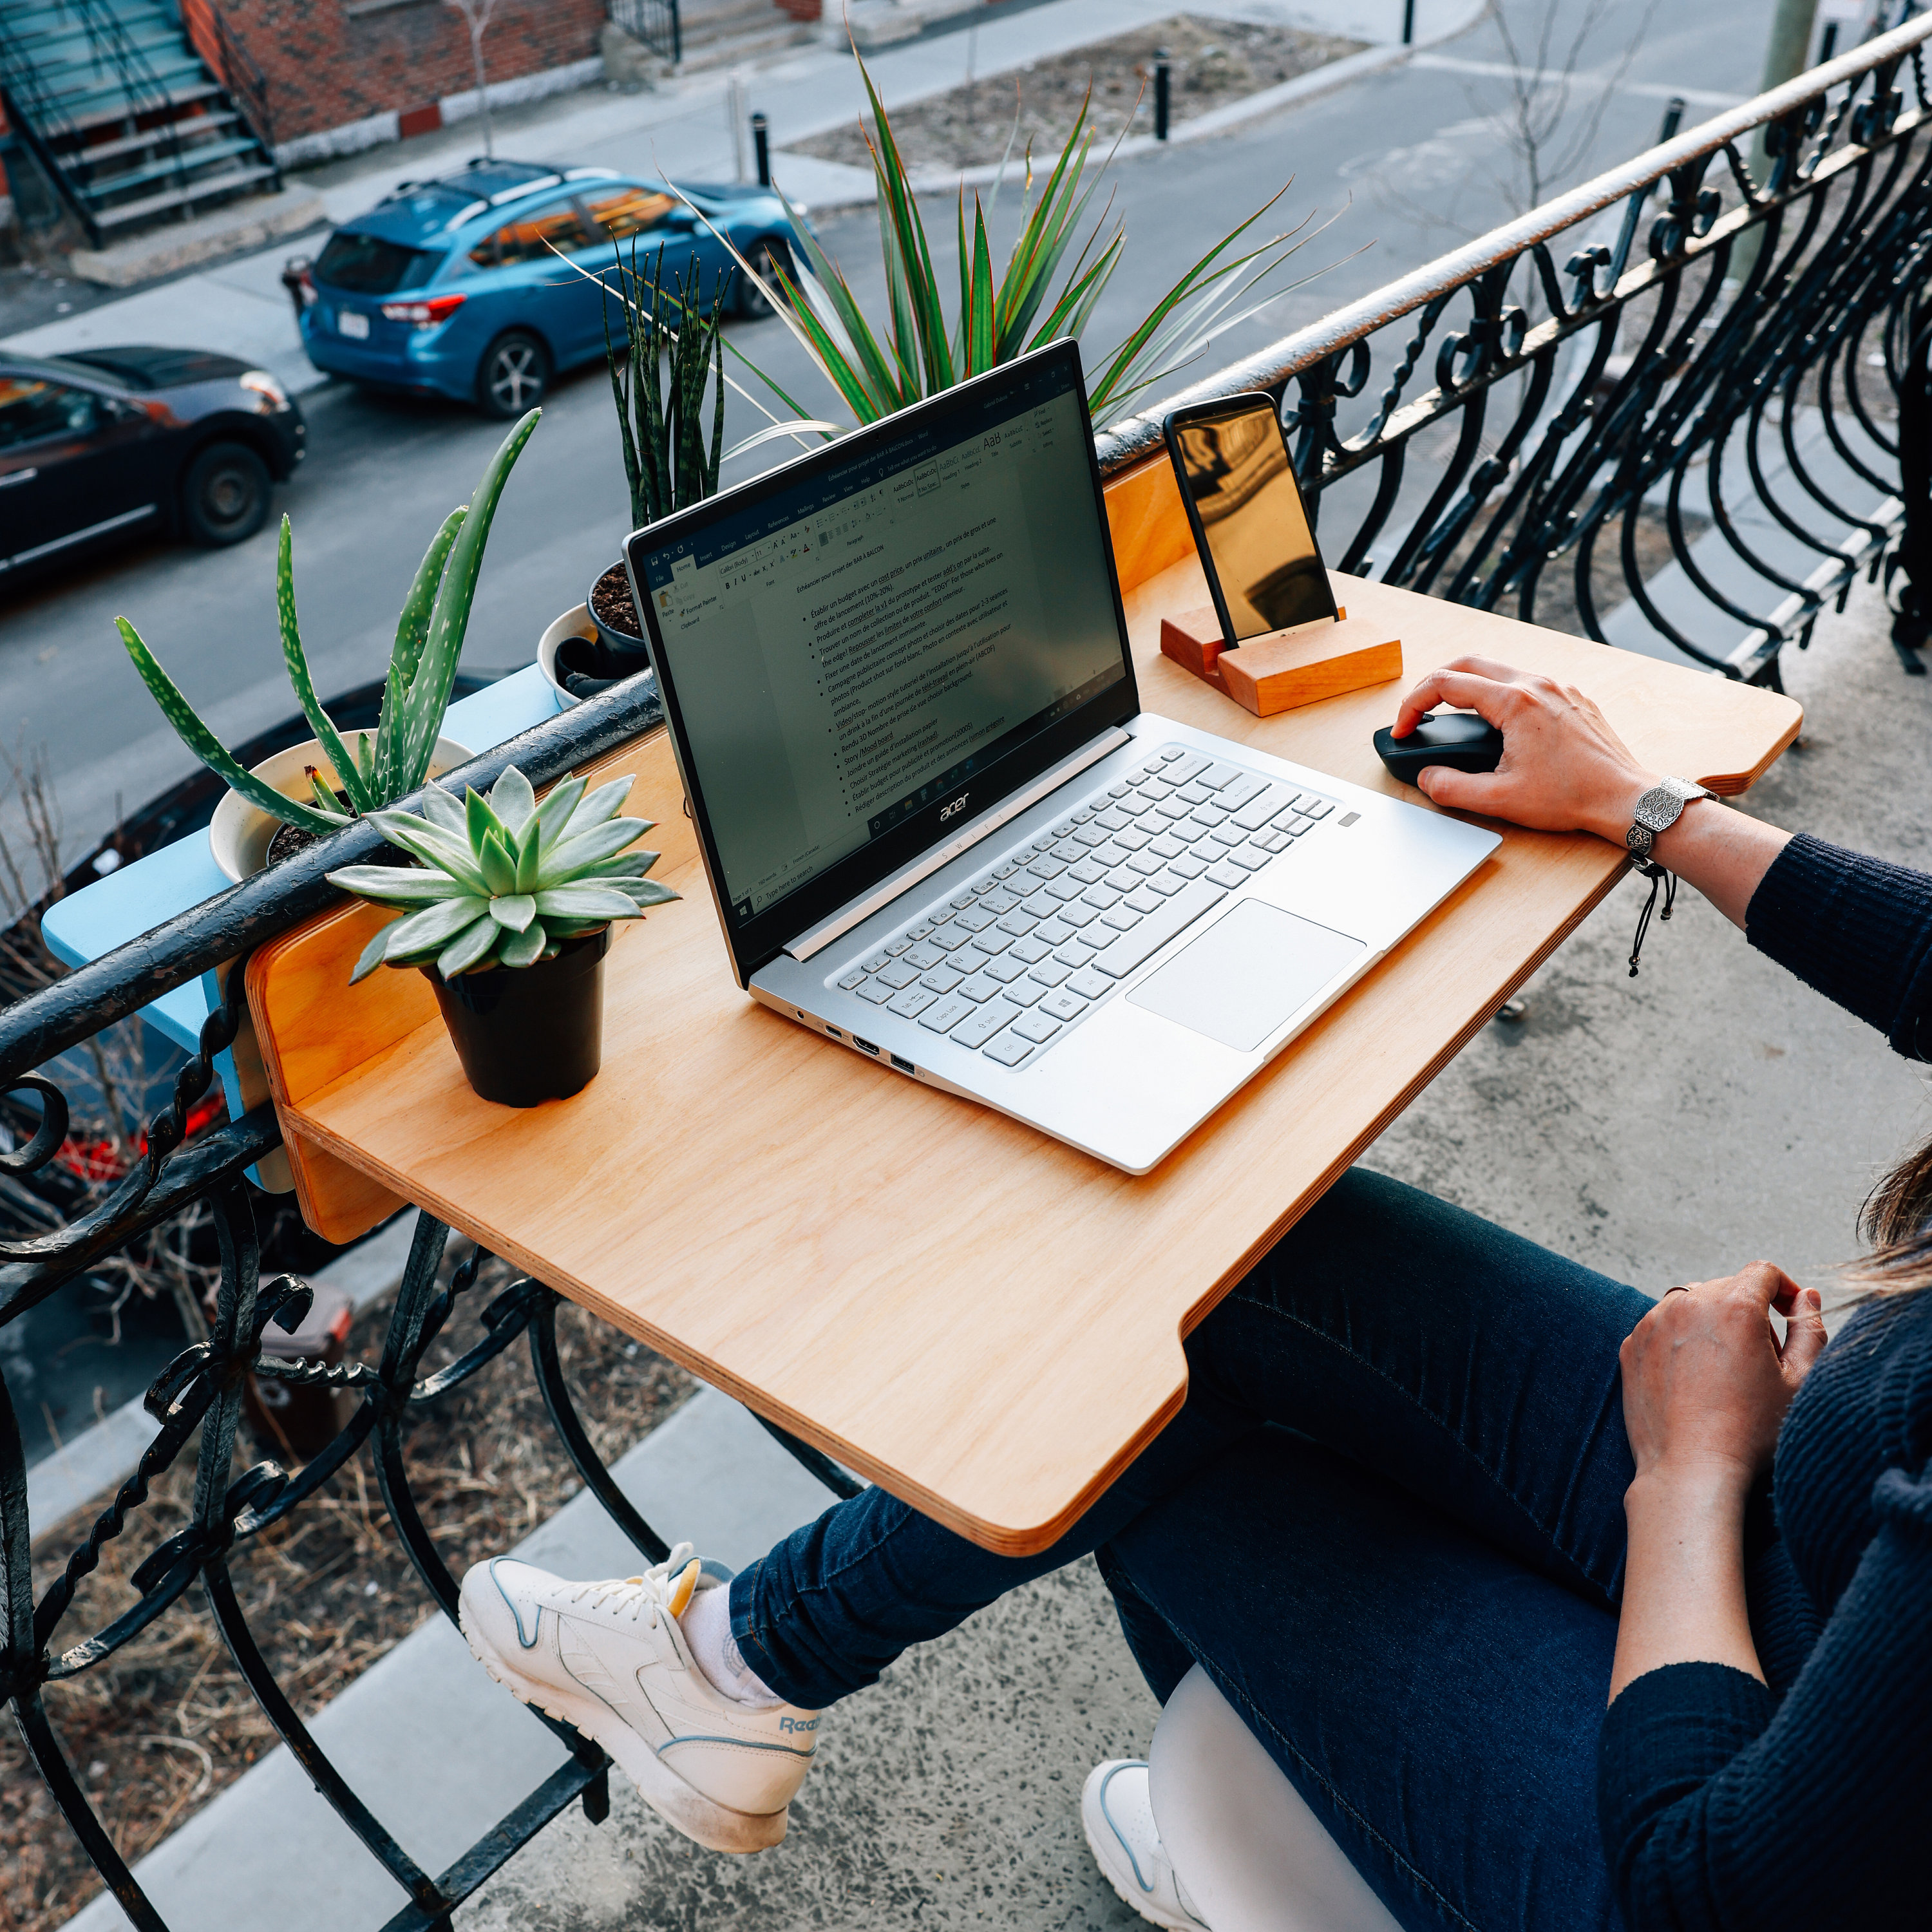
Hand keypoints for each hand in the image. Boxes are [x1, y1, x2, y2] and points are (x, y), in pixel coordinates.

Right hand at [1390, 656, 1657, 842]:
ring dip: (1469, 687)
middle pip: (1468, 662)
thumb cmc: (1571, 797)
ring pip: (1499, 669)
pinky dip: (1500, 694)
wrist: (1623, 798)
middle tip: (1419, 712)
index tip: (1403, 729)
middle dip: (1434, 684)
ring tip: (1454, 716)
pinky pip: (1527, 682)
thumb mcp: (1499, 800)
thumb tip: (1427, 777)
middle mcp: (1537, 684)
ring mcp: (1557, 688)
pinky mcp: (1572, 698)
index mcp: (1515, 702)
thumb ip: (1451, 788)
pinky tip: (1498, 724)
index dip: (1412, 706)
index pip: (1445, 684)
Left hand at [1618, 1263, 1826, 1495]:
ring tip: (1729, 1373)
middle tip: (1765, 1359)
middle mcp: (1687, 1304)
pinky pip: (1664, 1327)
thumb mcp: (1799, 1382)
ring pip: (1693, 1305)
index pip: (1763, 1272)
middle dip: (1751, 1312)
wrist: (1690, 1471)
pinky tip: (1696, 1381)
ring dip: (1714, 1324)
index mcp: (1733, 1305)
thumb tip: (1808, 1297)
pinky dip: (1682, 1341)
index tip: (1790, 1315)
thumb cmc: (1752, 1432)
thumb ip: (1809, 1330)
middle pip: (1727, 1287)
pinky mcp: (1631, 1345)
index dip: (1784, 1289)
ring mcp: (1652, 1323)